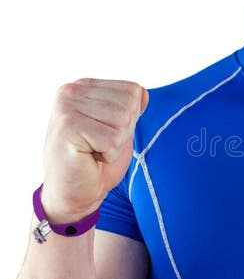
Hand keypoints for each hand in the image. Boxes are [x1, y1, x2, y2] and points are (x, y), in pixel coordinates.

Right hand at [41, 78, 148, 223]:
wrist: (73, 193)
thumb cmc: (96, 161)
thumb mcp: (119, 128)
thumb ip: (129, 107)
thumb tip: (143, 92)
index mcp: (83, 86)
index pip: (133, 90)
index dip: (129, 119)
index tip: (104, 133)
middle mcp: (71, 91)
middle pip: (129, 105)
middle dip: (122, 132)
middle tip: (98, 145)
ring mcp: (66, 108)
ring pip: (122, 121)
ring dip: (115, 144)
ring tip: (93, 150)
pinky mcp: (68, 128)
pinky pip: (112, 140)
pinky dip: (108, 155)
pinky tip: (89, 157)